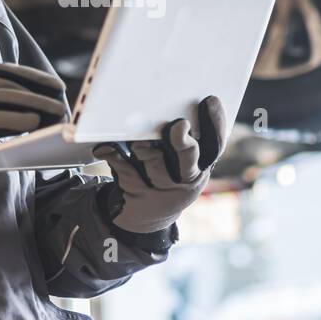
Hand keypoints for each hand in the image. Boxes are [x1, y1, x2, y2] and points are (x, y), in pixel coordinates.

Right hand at [0, 63, 68, 176]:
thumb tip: (15, 105)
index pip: (1, 71)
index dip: (29, 75)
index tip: (50, 82)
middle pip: (6, 82)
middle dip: (37, 89)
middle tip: (60, 97)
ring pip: (2, 96)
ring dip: (32, 103)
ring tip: (53, 111)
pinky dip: (14, 119)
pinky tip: (32, 123)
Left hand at [91, 94, 227, 233]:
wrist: (149, 218)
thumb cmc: (167, 178)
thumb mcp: (182, 166)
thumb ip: (183, 141)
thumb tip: (166, 106)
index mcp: (202, 166)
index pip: (215, 143)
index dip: (216, 122)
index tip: (210, 100)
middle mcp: (188, 180)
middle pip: (188, 155)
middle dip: (182, 139)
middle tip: (178, 125)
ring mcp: (164, 191)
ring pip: (153, 160)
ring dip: (142, 146)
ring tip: (135, 140)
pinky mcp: (140, 196)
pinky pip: (125, 170)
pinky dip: (113, 156)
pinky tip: (104, 149)